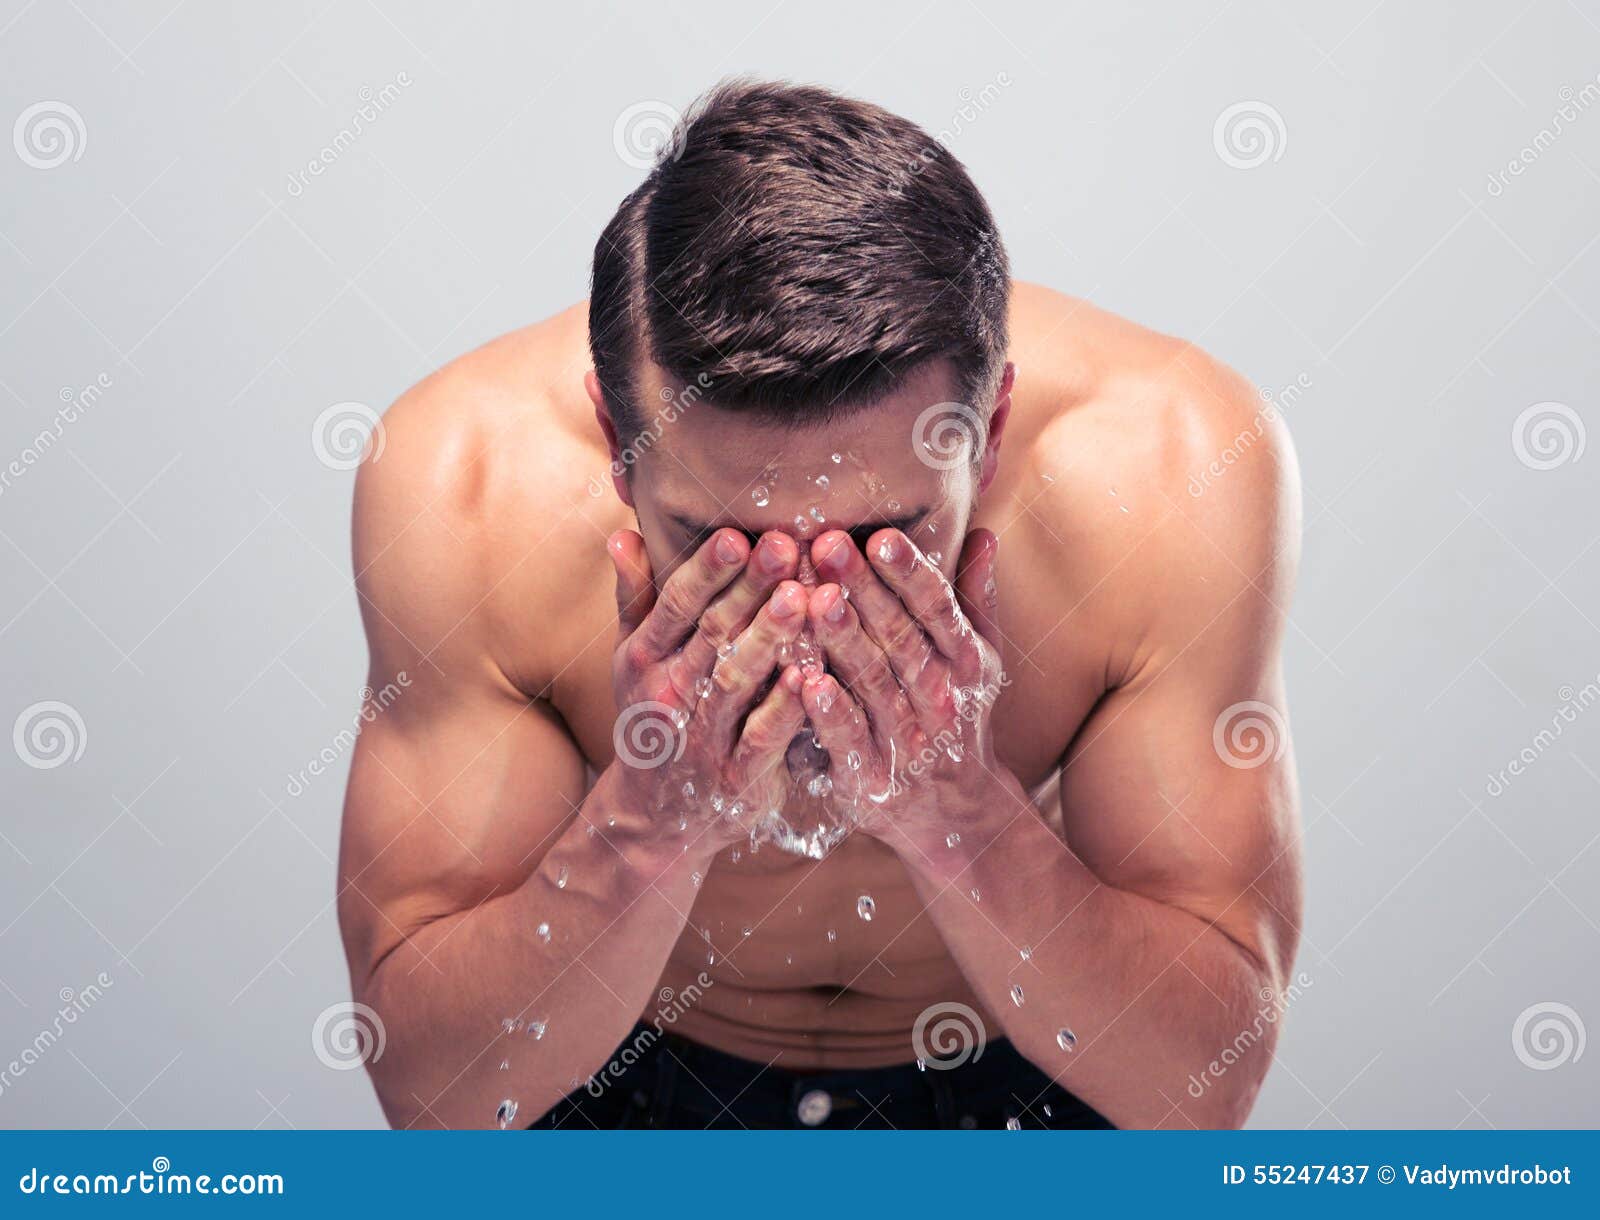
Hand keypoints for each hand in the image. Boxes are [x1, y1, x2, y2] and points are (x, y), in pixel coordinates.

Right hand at [606, 527, 808, 848]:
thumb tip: (624, 534)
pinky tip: (811, 675)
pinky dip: (785, 707)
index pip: (677, 604)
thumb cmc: (658, 714)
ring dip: (769, 638)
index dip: (706, 569)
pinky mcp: (738, 776)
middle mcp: (669, 693)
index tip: (736, 533)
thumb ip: (636, 597)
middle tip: (785, 545)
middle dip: (750, 589)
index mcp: (645, 657)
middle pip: (712, 634)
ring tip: (802, 598)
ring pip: (737, 680)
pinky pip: (763, 736)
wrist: (656, 817)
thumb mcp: (635, 658)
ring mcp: (702, 737)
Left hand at [799, 526, 1006, 834]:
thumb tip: (982, 532)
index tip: (882, 536)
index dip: (911, 573)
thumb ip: (973, 598)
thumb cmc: (956, 716)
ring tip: (814, 600)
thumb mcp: (975, 659)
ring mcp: (907, 740)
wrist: (955, 813)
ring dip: (845, 642)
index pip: (938, 610)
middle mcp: (939, 698)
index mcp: (962, 662)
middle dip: (865, 590)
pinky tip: (806, 682)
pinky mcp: (872, 777)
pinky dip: (831, 713)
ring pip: (874, 684)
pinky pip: (850, 741)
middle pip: (901, 639)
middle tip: (829, 546)